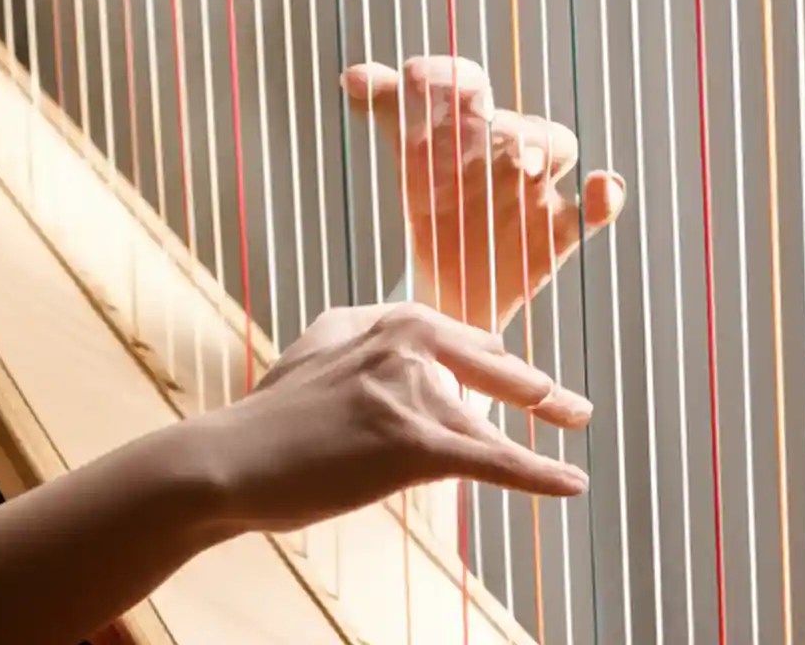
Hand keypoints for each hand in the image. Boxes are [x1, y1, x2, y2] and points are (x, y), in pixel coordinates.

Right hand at [197, 302, 592, 532]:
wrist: (228, 461)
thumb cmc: (268, 420)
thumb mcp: (317, 353)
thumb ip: (364, 343)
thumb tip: (402, 354)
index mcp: (383, 321)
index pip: (461, 340)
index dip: (500, 366)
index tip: (529, 381)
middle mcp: (403, 341)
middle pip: (492, 368)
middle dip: (537, 391)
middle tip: (576, 408)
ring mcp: (411, 388)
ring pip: (485, 425)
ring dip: (536, 441)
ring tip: (572, 445)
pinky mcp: (414, 440)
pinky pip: (493, 459)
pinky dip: (538, 474)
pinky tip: (572, 483)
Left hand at [341, 57, 625, 329]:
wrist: (448, 283)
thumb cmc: (433, 206)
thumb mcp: (408, 155)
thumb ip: (387, 107)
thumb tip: (351, 76)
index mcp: (471, 122)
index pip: (465, 82)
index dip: (448, 76)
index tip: (422, 81)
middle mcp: (508, 146)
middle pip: (516, 119)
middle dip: (504, 125)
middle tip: (488, 132)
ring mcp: (538, 186)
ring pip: (556, 148)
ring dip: (546, 148)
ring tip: (528, 164)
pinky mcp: (560, 228)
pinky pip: (595, 208)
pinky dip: (604, 196)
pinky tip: (601, 189)